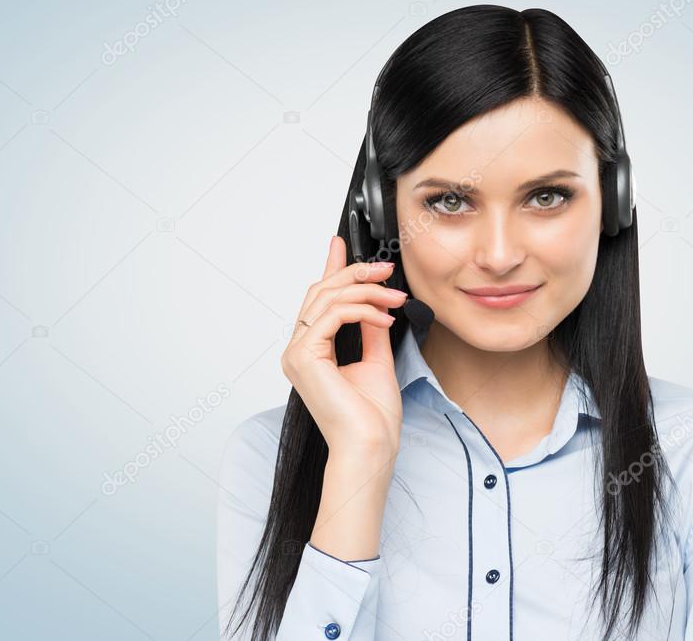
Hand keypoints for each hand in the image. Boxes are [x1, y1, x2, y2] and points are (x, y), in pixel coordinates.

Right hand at [281, 235, 406, 458]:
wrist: (371, 446)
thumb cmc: (372, 418)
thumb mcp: (376, 360)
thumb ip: (370, 329)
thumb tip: (375, 303)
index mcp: (311, 352)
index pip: (319, 301)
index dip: (330, 269)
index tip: (339, 245)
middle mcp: (298, 350)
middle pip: (321, 293)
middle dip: (356, 274)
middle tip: (386, 269)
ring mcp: (297, 353)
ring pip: (328, 299)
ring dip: (367, 291)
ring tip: (395, 298)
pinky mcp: (304, 356)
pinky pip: (334, 315)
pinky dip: (363, 310)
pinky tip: (385, 317)